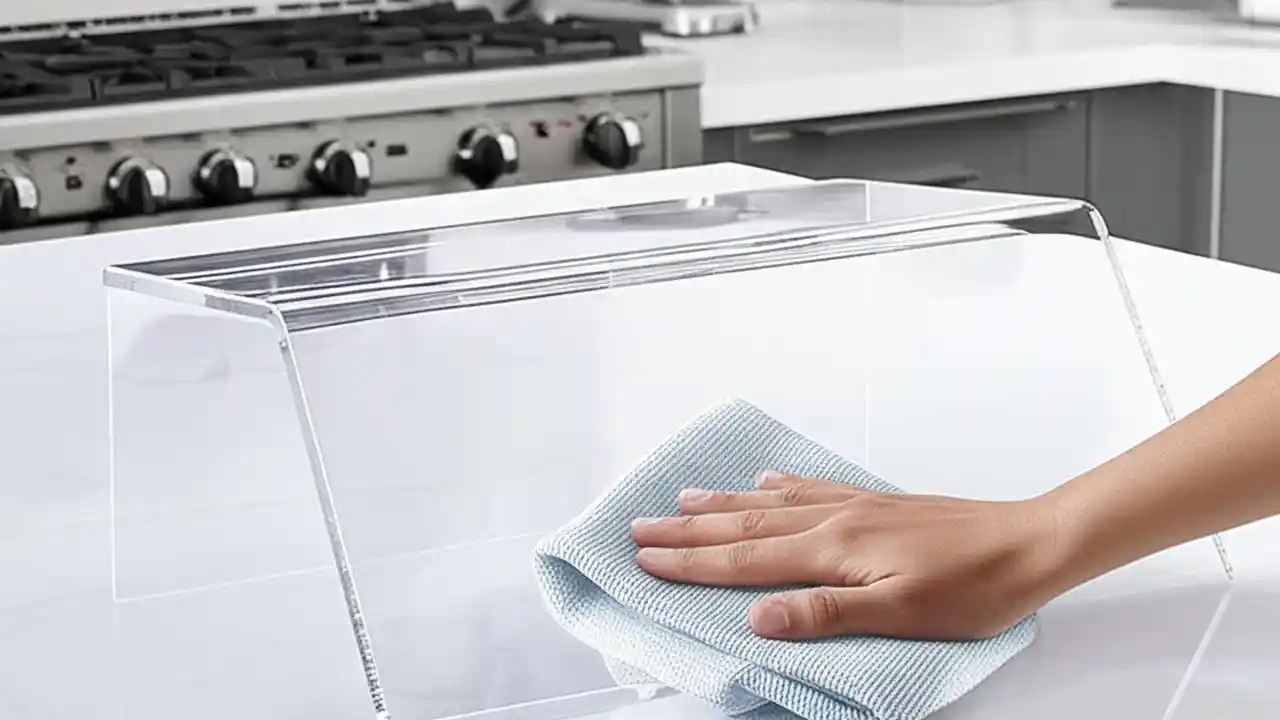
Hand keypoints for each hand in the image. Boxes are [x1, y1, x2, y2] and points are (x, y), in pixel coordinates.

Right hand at [631, 472, 1067, 640]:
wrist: (1030, 543)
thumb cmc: (974, 587)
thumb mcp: (900, 614)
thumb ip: (826, 613)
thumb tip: (757, 617)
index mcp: (833, 550)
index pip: (744, 562)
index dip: (691, 562)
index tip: (645, 558)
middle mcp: (834, 521)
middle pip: (744, 527)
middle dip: (687, 529)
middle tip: (639, 526)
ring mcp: (854, 507)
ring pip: (769, 504)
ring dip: (721, 504)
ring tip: (681, 498)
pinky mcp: (875, 504)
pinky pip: (811, 488)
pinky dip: (778, 486)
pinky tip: (765, 481)